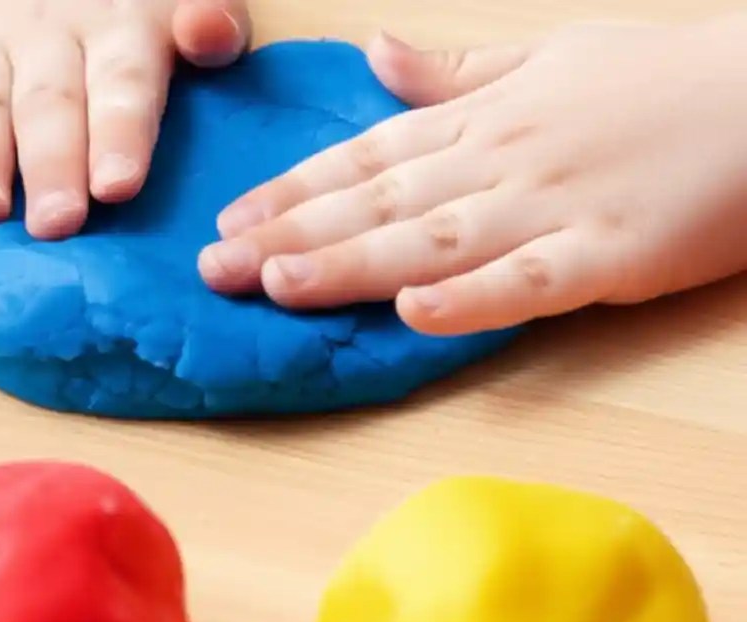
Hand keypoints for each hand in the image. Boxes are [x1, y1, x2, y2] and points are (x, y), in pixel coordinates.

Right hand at [0, 0, 250, 239]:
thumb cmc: (138, 9)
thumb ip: (208, 24)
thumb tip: (212, 35)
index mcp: (120, 31)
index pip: (120, 86)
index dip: (117, 134)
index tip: (115, 186)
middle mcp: (52, 35)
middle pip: (50, 105)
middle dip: (50, 164)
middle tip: (54, 222)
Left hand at [199, 18, 746, 334]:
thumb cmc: (658, 79)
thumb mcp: (544, 57)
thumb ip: (453, 73)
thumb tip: (375, 57)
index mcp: (482, 120)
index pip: (367, 158)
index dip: (292, 190)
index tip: (229, 217)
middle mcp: (499, 160)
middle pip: (377, 203)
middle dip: (289, 235)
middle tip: (215, 268)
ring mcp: (552, 204)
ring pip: (432, 239)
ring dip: (350, 262)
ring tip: (278, 283)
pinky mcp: (611, 252)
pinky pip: (530, 279)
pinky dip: (471, 297)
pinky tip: (415, 312)